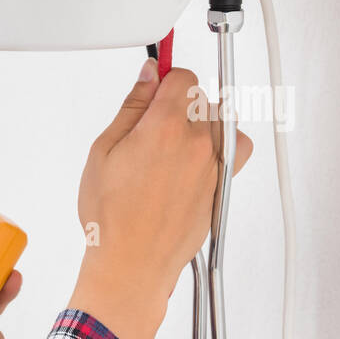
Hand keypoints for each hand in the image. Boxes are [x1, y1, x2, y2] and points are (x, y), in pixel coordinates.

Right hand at [68, 59, 253, 338]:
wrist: (131, 263)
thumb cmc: (111, 218)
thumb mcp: (103, 152)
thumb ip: (131, 107)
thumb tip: (148, 76)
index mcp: (166, 126)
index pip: (182, 76)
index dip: (164, 79)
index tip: (153, 88)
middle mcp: (199, 142)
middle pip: (200, 98)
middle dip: (176, 106)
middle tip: (149, 130)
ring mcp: (216, 165)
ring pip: (220, 121)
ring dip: (200, 124)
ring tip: (170, 148)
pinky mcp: (224, 185)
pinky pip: (236, 149)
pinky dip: (221, 146)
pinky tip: (195, 160)